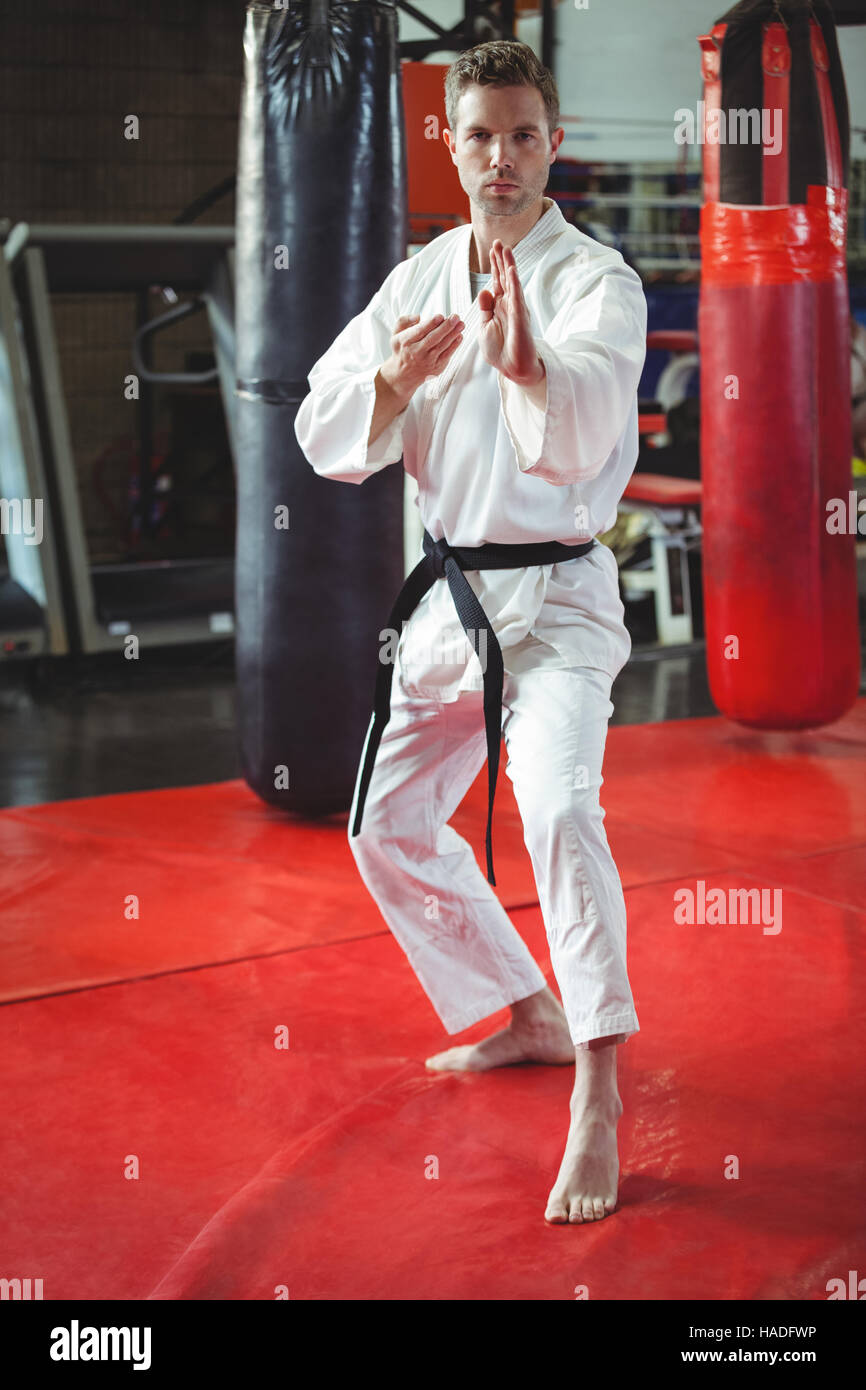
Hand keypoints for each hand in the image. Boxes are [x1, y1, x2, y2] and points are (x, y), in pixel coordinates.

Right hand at [380, 313, 463, 401]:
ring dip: (453, 334)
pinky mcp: (436, 367)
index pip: (419, 331)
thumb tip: (417, 317)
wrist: (403, 375)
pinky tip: (459, 336)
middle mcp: (416, 352)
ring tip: (460, 324)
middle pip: (433, 338)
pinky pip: (447, 355)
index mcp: (405, 342)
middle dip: (446, 327)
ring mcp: (427, 360)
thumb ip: (403, 321)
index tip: (440, 316)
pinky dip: (455, 345)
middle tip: (455, 317)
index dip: (431, 323)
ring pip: (442, 346)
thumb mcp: (395, 334)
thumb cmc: (402, 352)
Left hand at [477, 241, 543, 385]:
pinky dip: (514, 283)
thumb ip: (484, 309)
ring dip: (509, 266)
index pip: (496, 281)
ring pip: (512, 283)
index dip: (495, 265)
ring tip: (507, 249)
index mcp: (499, 306)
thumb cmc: (499, 350)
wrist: (511, 368)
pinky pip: (516, 297)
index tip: (493, 249)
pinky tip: (511, 271)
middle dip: (501, 260)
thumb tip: (484, 290)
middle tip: (499, 242)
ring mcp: (515, 310)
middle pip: (505, 277)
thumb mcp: (485, 327)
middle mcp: (508, 305)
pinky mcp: (519, 317)